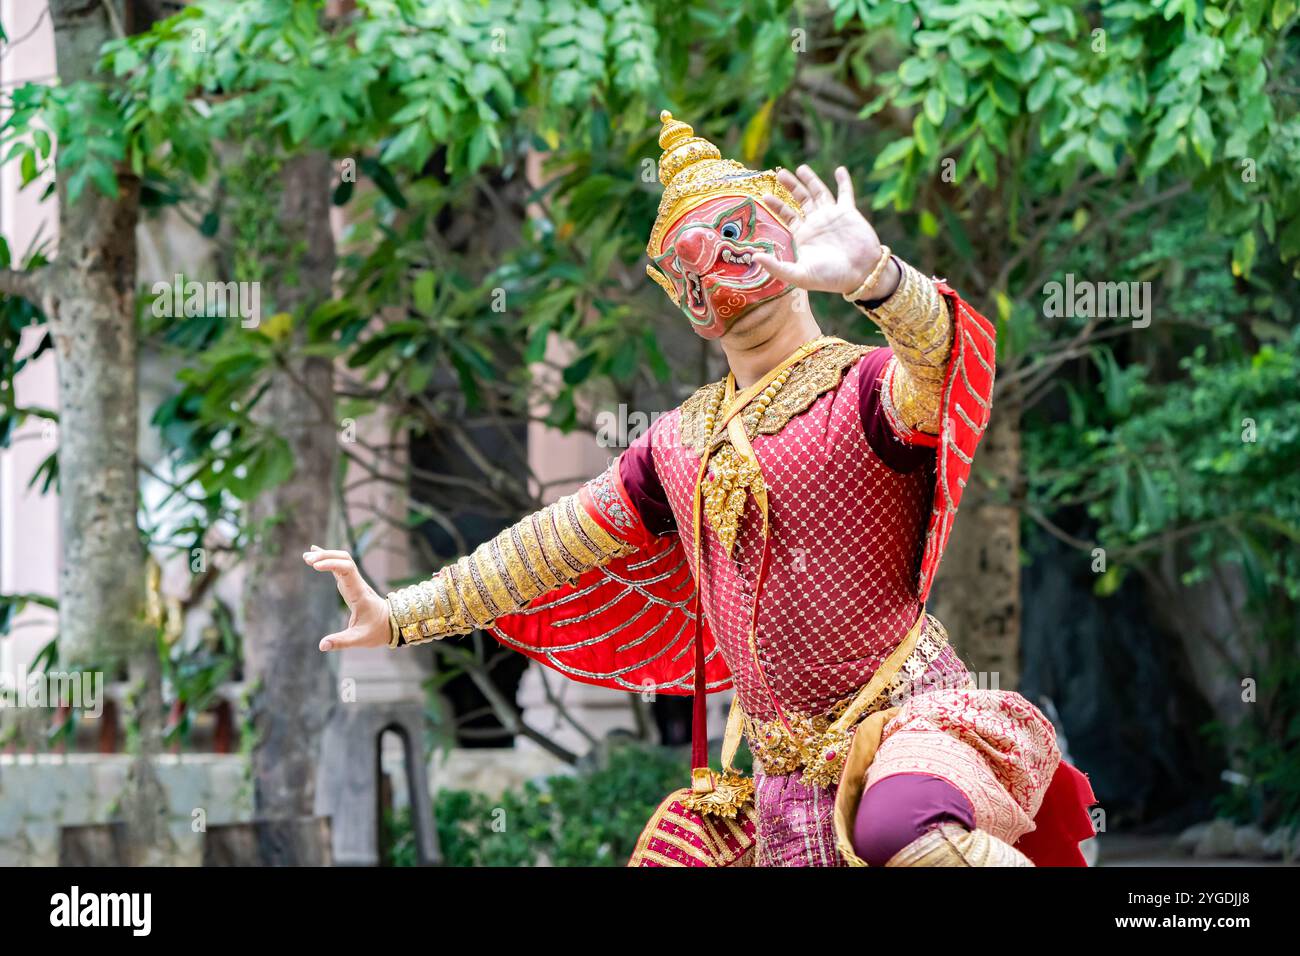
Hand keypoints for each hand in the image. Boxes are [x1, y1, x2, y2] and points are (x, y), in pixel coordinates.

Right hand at [302, 545, 391, 650]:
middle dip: (326, 556)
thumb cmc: (376, 631)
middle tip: (307, 559)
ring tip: (306, 557)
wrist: (391, 624)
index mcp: (359, 593)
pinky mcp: (351, 585)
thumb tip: (321, 646)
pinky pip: (340, 567)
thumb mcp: (359, 639)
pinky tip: (316, 554)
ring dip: (326, 556)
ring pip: (343, 561)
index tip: (315, 566)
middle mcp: (358, 584)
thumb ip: (341, 642)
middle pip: (345, 560)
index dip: (331, 564)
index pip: (347, 570)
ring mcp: (355, 583)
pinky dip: (328, 560)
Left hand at [753, 165, 898, 298]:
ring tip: (801, 168)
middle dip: (791, 186)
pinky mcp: (849, 213)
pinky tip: (839, 170)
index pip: (787, 216)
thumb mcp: (799, 274)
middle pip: (801, 199)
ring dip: (811, 180)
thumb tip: (754, 257)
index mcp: (804, 236)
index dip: (777, 205)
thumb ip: (776, 266)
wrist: (860, 275)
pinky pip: (845, 194)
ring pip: (819, 192)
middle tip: (779, 173)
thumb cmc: (830, 278)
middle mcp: (816, 223)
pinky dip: (843, 182)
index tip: (765, 196)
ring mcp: (833, 216)